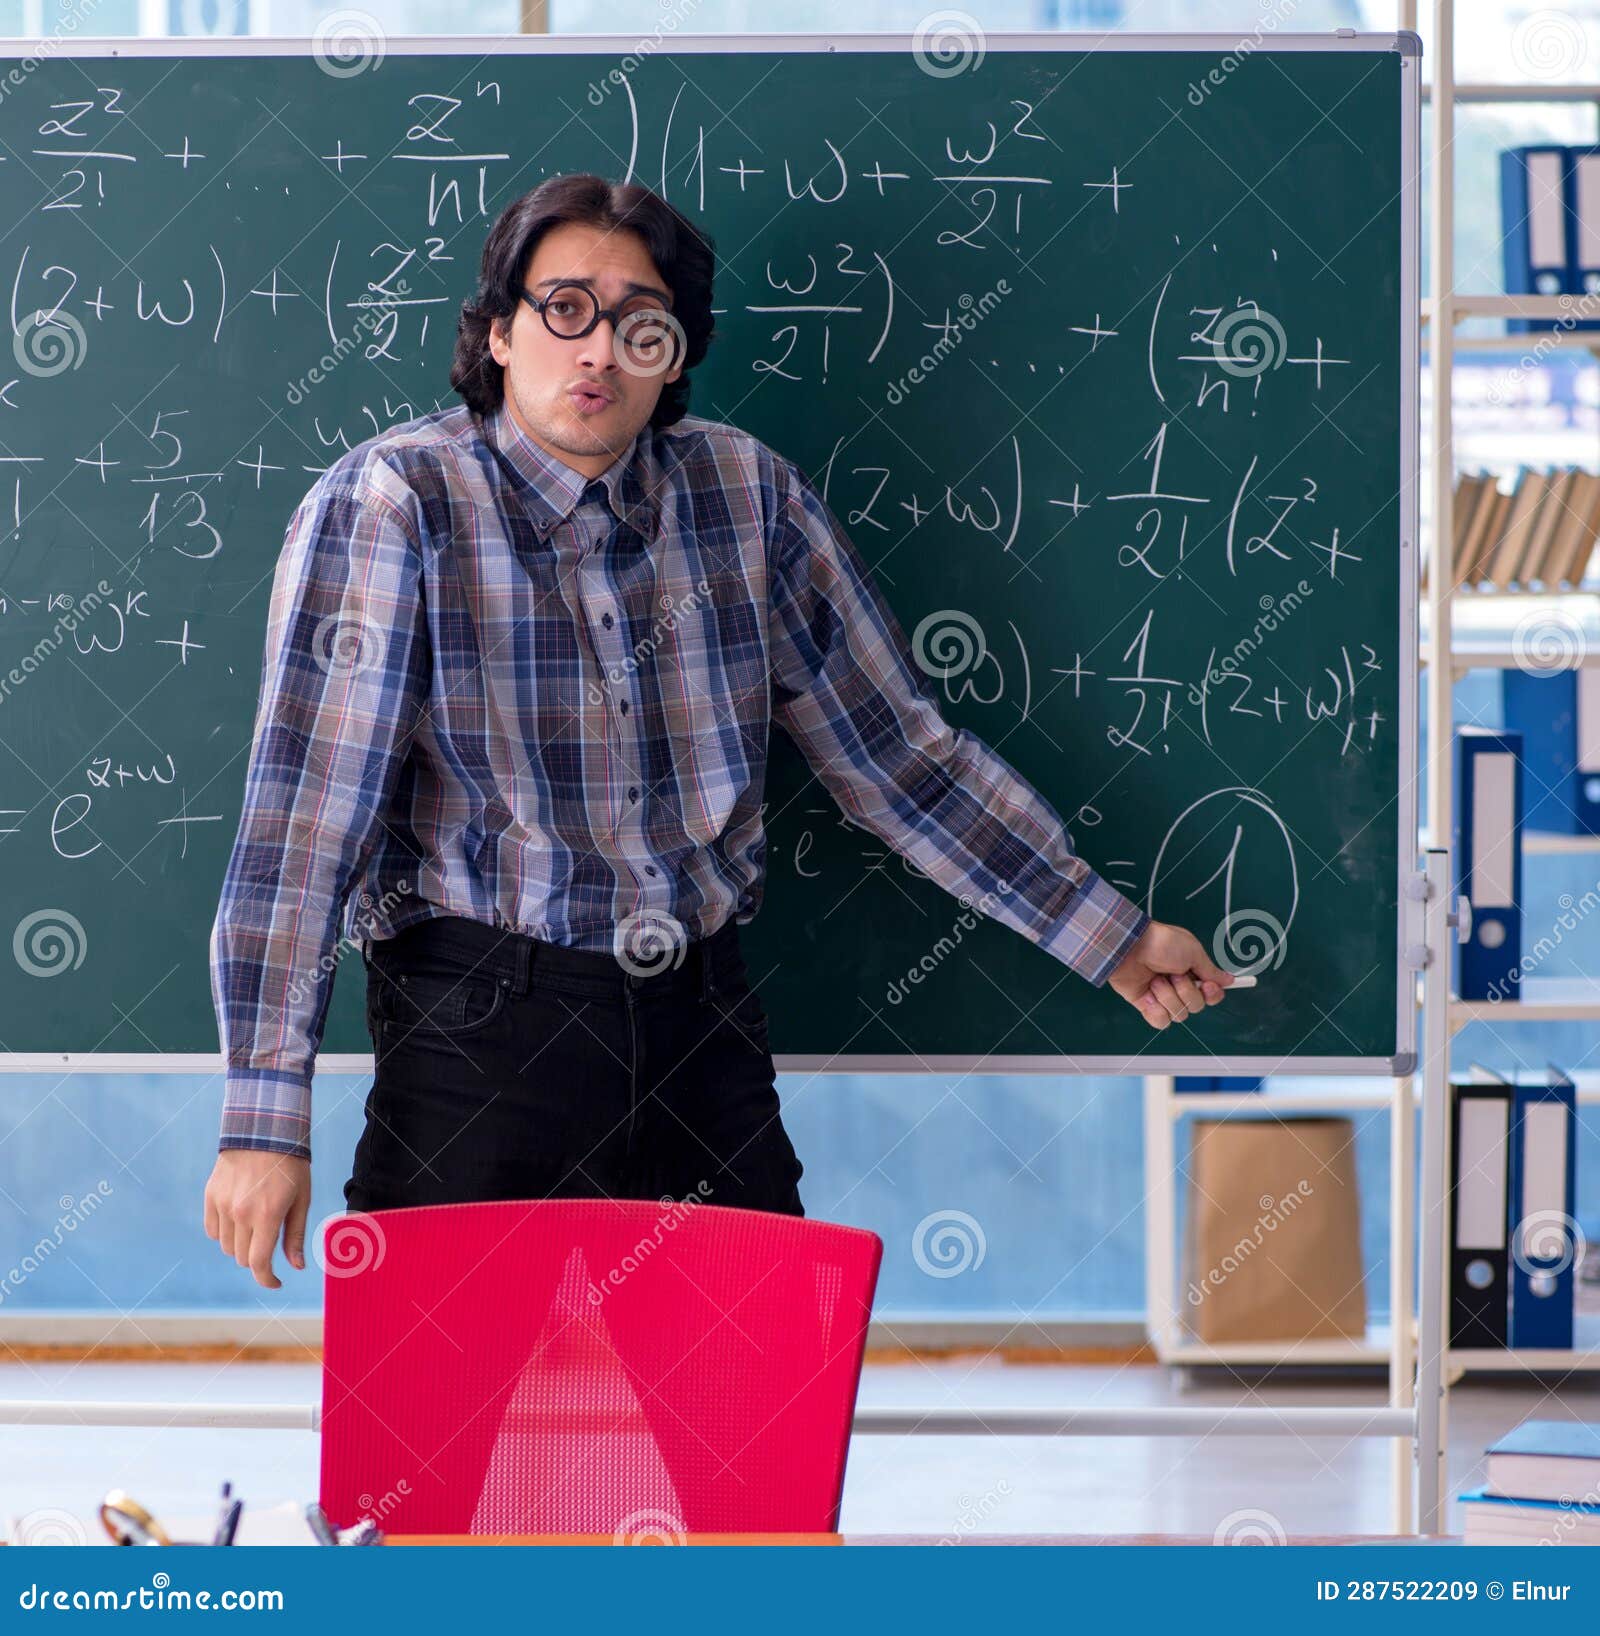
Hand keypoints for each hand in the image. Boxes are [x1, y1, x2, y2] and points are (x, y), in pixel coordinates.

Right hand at [204, 1149, 311, 1289]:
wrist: (264, 1129)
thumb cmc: (291, 1164)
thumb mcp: (301, 1198)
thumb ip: (295, 1235)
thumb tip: (295, 1266)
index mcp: (267, 1214)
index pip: (258, 1263)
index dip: (267, 1279)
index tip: (275, 1282)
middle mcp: (241, 1212)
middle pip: (242, 1258)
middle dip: (257, 1259)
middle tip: (270, 1244)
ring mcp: (222, 1204)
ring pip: (226, 1246)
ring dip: (241, 1245)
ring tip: (256, 1225)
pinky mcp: (210, 1196)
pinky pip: (213, 1230)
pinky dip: (225, 1232)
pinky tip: (239, 1218)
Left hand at [1109, 920, 1233, 1029]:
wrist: (1129, 947)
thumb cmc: (1161, 943)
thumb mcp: (1193, 951)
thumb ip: (1210, 970)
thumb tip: (1228, 980)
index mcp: (1192, 972)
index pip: (1211, 994)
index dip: (1212, 994)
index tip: (1207, 986)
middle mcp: (1179, 986)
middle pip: (1197, 1006)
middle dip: (1186, 992)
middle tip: (1173, 974)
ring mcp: (1162, 997)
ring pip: (1179, 1015)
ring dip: (1168, 996)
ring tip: (1155, 980)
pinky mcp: (1146, 1006)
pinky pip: (1161, 1021)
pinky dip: (1156, 1010)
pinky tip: (1148, 995)